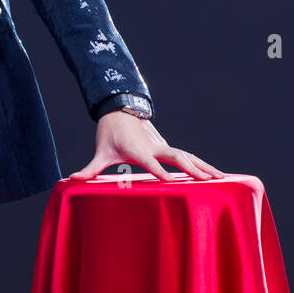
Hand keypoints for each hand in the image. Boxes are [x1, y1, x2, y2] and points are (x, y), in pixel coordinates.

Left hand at [69, 110, 225, 181]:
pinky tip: (216, 175)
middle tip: (207, 181)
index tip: (171, 182)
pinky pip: (188, 157)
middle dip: (192, 169)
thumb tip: (71, 179)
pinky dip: (202, 165)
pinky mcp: (168, 148)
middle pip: (177, 157)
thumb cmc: (110, 134)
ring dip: (204, 167)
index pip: (150, 162)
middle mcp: (154, 147)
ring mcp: (163, 146)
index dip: (159, 171)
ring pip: (188, 156)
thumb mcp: (100, 151)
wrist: (120, 110)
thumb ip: (90, 168)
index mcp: (138, 150)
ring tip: (221, 178)